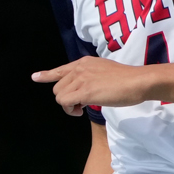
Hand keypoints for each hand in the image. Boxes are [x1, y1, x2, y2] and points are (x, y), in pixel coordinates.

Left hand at [33, 57, 155, 115]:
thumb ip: (91, 77)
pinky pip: (65, 102)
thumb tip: (85, 90)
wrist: (138, 81)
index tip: (35, 77)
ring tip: (82, 108)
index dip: (46, 75)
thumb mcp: (104, 72)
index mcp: (84, 63)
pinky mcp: (84, 92)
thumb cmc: (127, 80)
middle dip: (66, 99)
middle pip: (58, 87)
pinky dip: (70, 110)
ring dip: (68, 106)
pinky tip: (81, 110)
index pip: (61, 69)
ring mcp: (81, 79)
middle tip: (80, 106)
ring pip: (59, 96)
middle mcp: (79, 69)